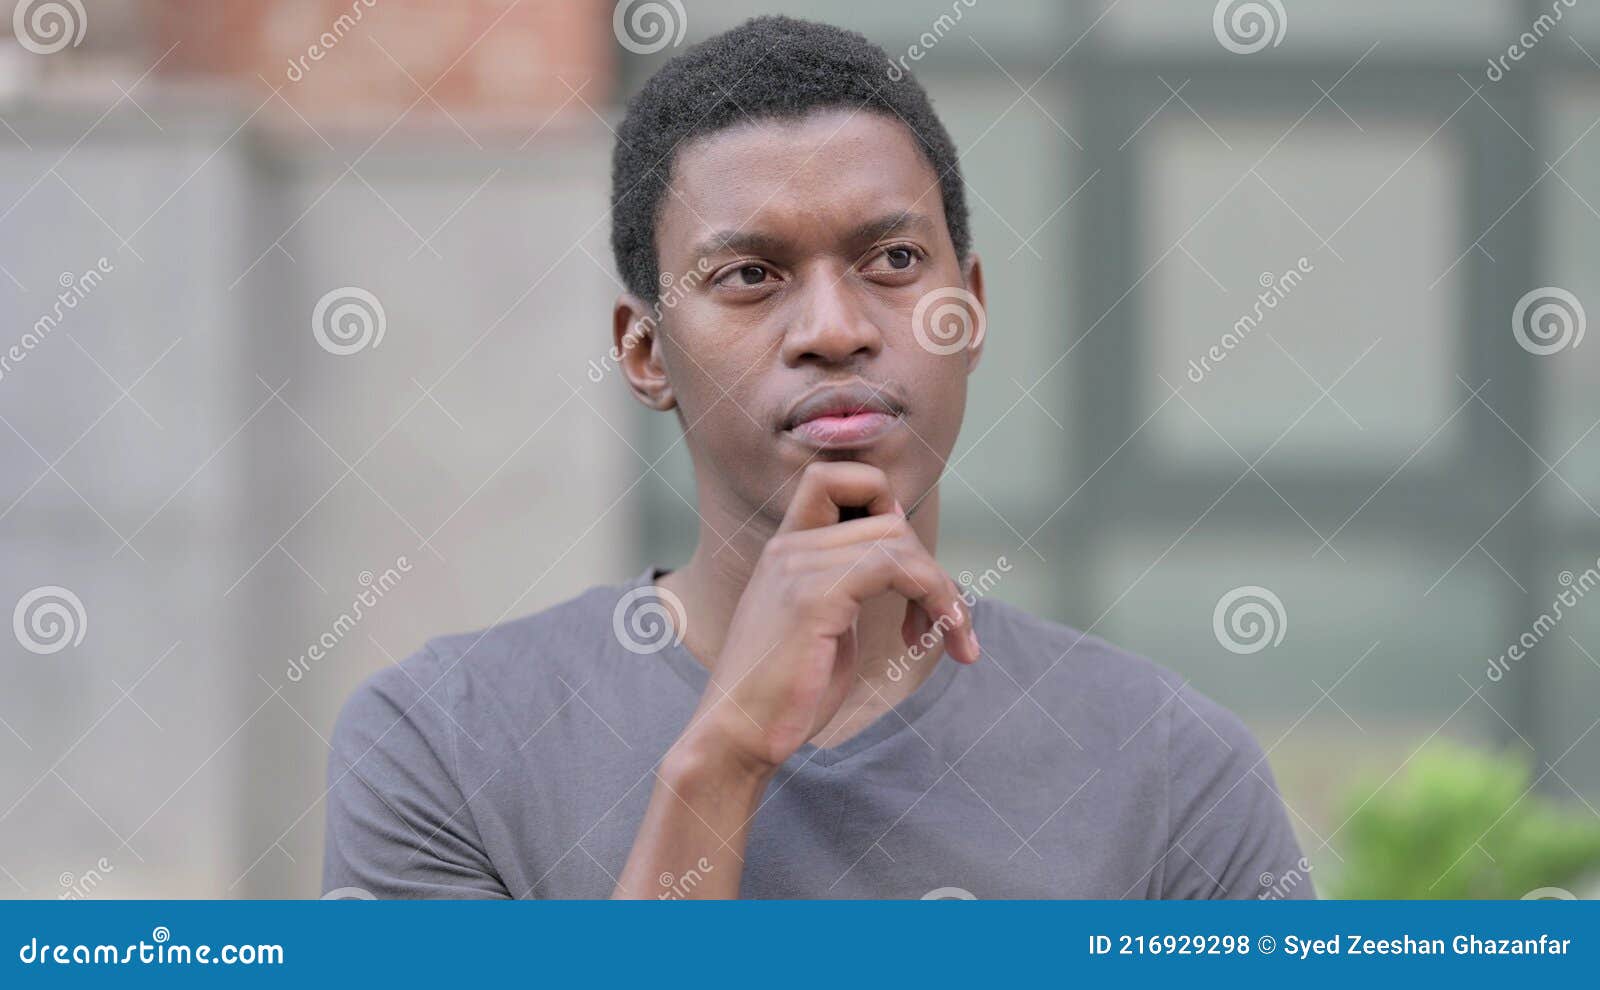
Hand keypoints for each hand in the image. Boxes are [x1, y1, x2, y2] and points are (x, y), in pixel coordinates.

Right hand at [684, 461, 979, 773]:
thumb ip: (850, 586)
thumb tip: (905, 562)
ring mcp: (798, 567)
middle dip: (928, 568)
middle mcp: (789, 547)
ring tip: (951, 637)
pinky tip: (937, 639)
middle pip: (887, 516)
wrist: (737, 736)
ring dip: (941, 589)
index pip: (834, 477)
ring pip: (899, 540)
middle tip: (940, 624)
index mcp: (787, 548)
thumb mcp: (823, 625)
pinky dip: (935, 598)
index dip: (882, 502)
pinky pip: (897, 568)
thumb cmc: (784, 694)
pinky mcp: (814, 598)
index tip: (902, 565)